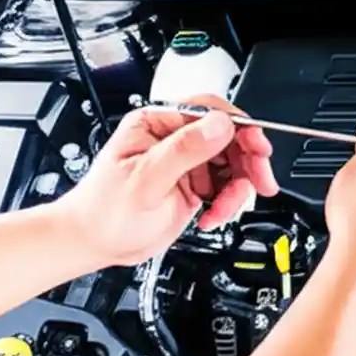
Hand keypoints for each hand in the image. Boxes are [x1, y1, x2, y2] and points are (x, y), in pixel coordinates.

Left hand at [55, 94, 279, 266]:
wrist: (94, 243)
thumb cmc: (104, 210)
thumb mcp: (145, 179)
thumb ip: (184, 150)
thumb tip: (219, 125)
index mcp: (158, 124)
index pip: (210, 112)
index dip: (240, 128)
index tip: (257, 147)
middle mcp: (175, 139)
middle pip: (229, 138)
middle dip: (248, 161)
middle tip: (260, 181)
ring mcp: (186, 163)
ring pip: (233, 164)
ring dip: (238, 189)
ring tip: (225, 209)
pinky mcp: (194, 186)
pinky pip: (227, 188)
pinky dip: (228, 204)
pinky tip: (213, 215)